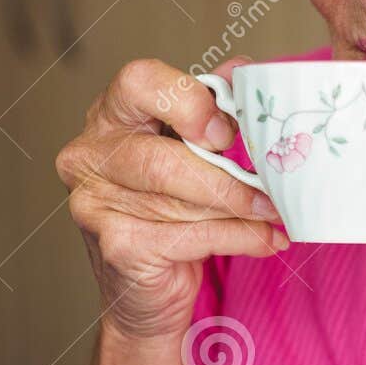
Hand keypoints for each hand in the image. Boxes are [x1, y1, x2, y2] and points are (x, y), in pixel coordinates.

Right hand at [55, 56, 286, 341]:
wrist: (145, 292)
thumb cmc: (167, 213)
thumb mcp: (187, 151)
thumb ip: (208, 109)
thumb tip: (243, 71)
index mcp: (109, 116)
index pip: (139, 82)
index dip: (188, 102)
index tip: (226, 131)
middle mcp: (89, 156)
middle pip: (162, 158)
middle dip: (225, 177)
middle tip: (269, 188)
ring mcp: (94, 204)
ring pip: (180, 201)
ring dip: (240, 210)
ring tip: (276, 214)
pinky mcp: (116, 246)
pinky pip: (188, 237)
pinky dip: (237, 238)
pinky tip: (265, 240)